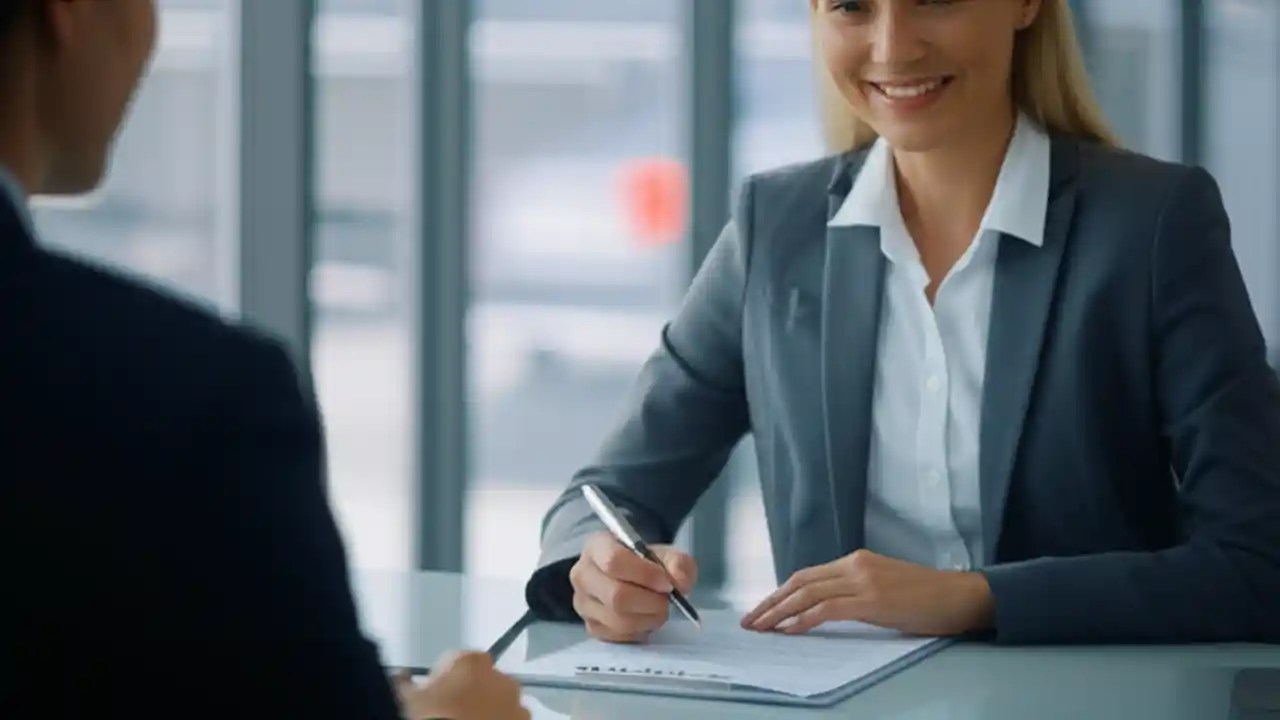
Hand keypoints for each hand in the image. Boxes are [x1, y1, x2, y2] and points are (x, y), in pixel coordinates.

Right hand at [395, 651, 528, 719]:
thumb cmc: (431, 716)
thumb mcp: (407, 699)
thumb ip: (404, 682)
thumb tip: (400, 677)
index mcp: (471, 661)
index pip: (455, 660)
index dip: (443, 677)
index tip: (434, 694)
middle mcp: (499, 675)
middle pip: (482, 679)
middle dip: (470, 692)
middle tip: (451, 712)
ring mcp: (516, 701)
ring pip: (499, 701)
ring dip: (488, 709)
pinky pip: (511, 719)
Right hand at [569, 531, 697, 642]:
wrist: (634, 579)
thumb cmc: (647, 563)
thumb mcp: (667, 555)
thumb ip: (678, 563)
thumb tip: (679, 582)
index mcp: (596, 546)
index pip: (614, 561)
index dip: (645, 575)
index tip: (666, 584)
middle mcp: (582, 574)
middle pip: (616, 596)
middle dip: (650, 602)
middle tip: (667, 601)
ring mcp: (582, 603)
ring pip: (618, 620)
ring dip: (648, 619)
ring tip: (659, 610)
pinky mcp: (590, 627)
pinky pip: (618, 637)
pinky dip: (639, 632)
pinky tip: (646, 619)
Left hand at [740, 550, 994, 636]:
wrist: (961, 596)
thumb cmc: (927, 597)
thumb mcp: (884, 586)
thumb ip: (855, 591)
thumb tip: (824, 609)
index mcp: (856, 561)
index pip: (807, 575)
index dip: (780, 593)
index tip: (762, 609)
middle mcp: (855, 565)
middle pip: (800, 582)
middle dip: (771, 602)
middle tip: (750, 620)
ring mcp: (863, 581)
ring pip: (808, 594)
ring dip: (779, 612)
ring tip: (761, 628)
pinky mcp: (873, 600)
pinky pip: (828, 609)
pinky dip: (804, 619)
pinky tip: (790, 630)